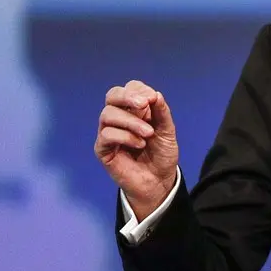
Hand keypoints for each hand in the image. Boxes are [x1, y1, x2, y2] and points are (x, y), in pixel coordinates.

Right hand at [95, 80, 178, 220]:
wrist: (159, 181)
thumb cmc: (162, 154)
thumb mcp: (167, 131)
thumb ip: (162, 113)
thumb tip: (155, 94)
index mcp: (135, 110)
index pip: (129, 89)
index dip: (139, 90)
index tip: (152, 99)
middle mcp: (119, 118)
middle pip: (112, 95)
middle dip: (127, 97)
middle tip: (144, 104)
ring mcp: (109, 133)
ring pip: (108, 114)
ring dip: (131, 121)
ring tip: (148, 134)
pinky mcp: (103, 149)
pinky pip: (106, 134)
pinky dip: (125, 136)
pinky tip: (139, 144)